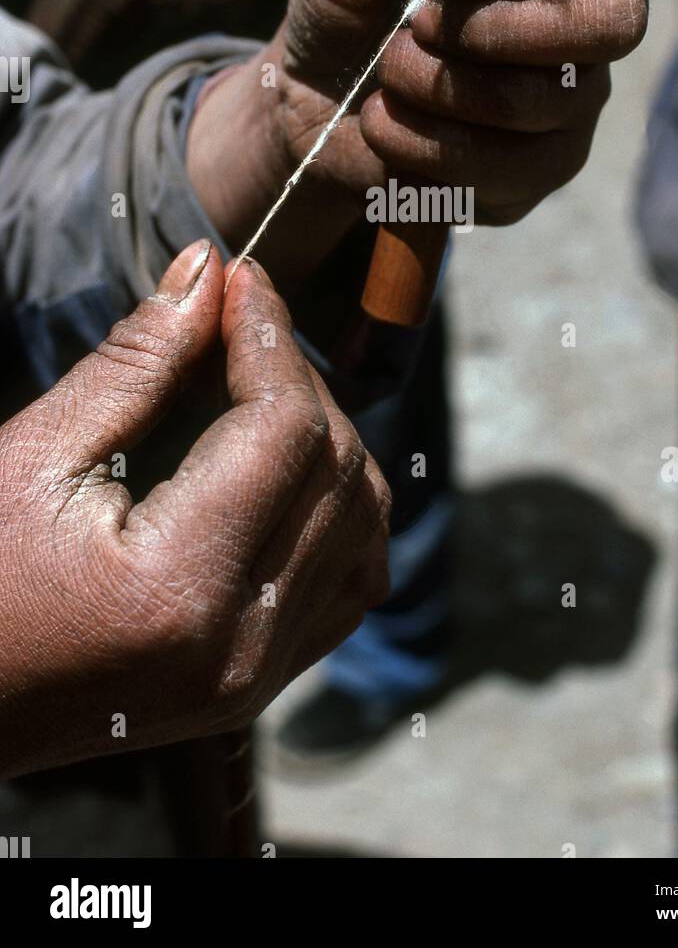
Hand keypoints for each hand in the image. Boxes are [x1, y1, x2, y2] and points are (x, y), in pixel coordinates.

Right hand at [0, 241, 389, 777]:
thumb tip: (206, 270)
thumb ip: (135, 363)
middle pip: (336, 468)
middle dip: (296, 377)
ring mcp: (259, 676)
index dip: (269, 336)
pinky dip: (336, 508)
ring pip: (362, 522)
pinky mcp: (259, 688)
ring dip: (325, 437)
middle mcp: (243, 643)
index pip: (285, 428)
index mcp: (180, 587)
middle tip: (237, 325)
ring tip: (258, 389)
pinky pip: (347, 580)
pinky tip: (284, 468)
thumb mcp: (34, 459)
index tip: (240, 280)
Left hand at [187, 0, 649, 285]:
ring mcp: (571, 108)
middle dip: (501, 25)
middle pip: (612, 22)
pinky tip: (383, 122)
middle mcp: (586, 27)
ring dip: (438, 83)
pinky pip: (502, 168)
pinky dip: (421, 143)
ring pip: (540, 100)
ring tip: (387, 70)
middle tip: (419, 23)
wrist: (309, 95)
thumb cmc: (353, 4)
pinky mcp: (537, 175)